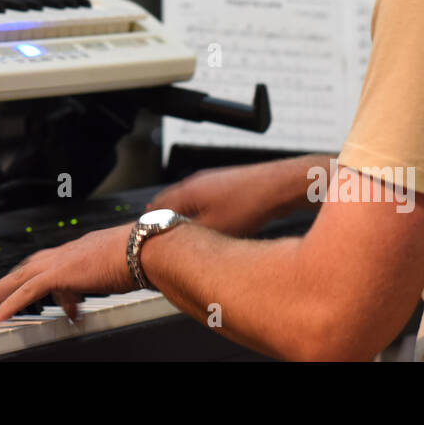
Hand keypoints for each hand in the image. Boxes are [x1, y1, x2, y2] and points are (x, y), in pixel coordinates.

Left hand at [0, 223, 133, 322]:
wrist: (147, 247)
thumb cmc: (145, 255)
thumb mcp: (122, 270)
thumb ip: (111, 280)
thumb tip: (116, 290)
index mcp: (84, 248)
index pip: (54, 263)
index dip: (41, 276)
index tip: (34, 291)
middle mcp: (69, 250)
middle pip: (29, 265)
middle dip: (10, 280)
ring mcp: (62, 259)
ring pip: (20, 277)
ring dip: (0, 292)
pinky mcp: (58, 273)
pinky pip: (25, 291)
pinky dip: (9, 304)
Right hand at [148, 162, 290, 236]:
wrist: (278, 187)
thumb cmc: (249, 204)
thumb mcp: (213, 229)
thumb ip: (188, 236)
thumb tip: (171, 244)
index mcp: (186, 191)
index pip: (155, 209)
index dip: (148, 226)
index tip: (145, 239)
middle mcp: (194, 182)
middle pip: (169, 203)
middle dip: (163, 221)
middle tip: (160, 238)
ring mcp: (210, 180)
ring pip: (187, 202)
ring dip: (183, 218)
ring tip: (185, 235)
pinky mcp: (225, 184)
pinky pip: (203, 200)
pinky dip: (199, 213)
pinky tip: (210, 225)